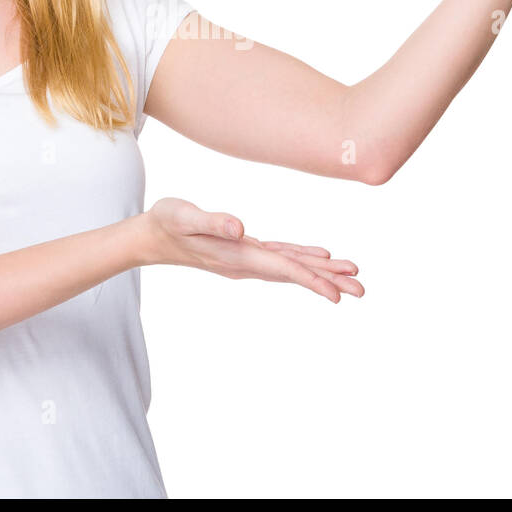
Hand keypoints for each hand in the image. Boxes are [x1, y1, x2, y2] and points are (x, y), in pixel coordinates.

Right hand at [142, 197, 363, 303]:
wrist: (150, 236)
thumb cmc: (165, 222)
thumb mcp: (184, 215)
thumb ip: (213, 222)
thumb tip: (242, 230)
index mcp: (237, 255)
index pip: (282, 270)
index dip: (312, 280)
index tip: (338, 296)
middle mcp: (246, 262)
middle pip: (294, 274)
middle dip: (328, 281)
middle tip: (362, 290)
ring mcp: (246, 259)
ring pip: (291, 267)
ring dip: (321, 272)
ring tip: (352, 275)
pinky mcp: (244, 251)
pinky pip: (281, 258)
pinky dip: (302, 258)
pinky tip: (319, 257)